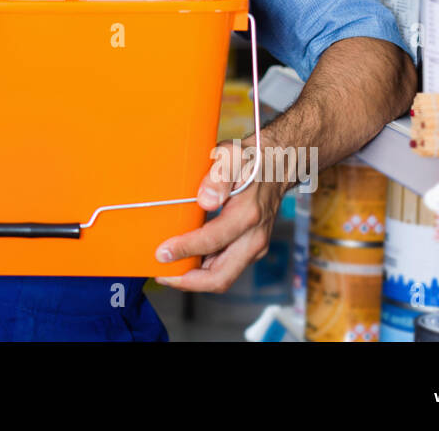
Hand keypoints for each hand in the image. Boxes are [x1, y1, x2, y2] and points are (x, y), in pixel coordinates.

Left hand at [152, 140, 283, 292]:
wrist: (277, 166)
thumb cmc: (251, 160)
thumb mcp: (233, 156)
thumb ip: (219, 175)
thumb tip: (205, 199)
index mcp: (248, 215)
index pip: (212, 241)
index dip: (184, 250)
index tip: (161, 253)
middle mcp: (254, 237)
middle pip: (221, 277)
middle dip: (188, 282)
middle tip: (162, 275)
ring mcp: (254, 246)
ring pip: (223, 277)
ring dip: (194, 279)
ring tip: (167, 272)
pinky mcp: (250, 249)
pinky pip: (225, 268)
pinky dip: (203, 271)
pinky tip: (184, 262)